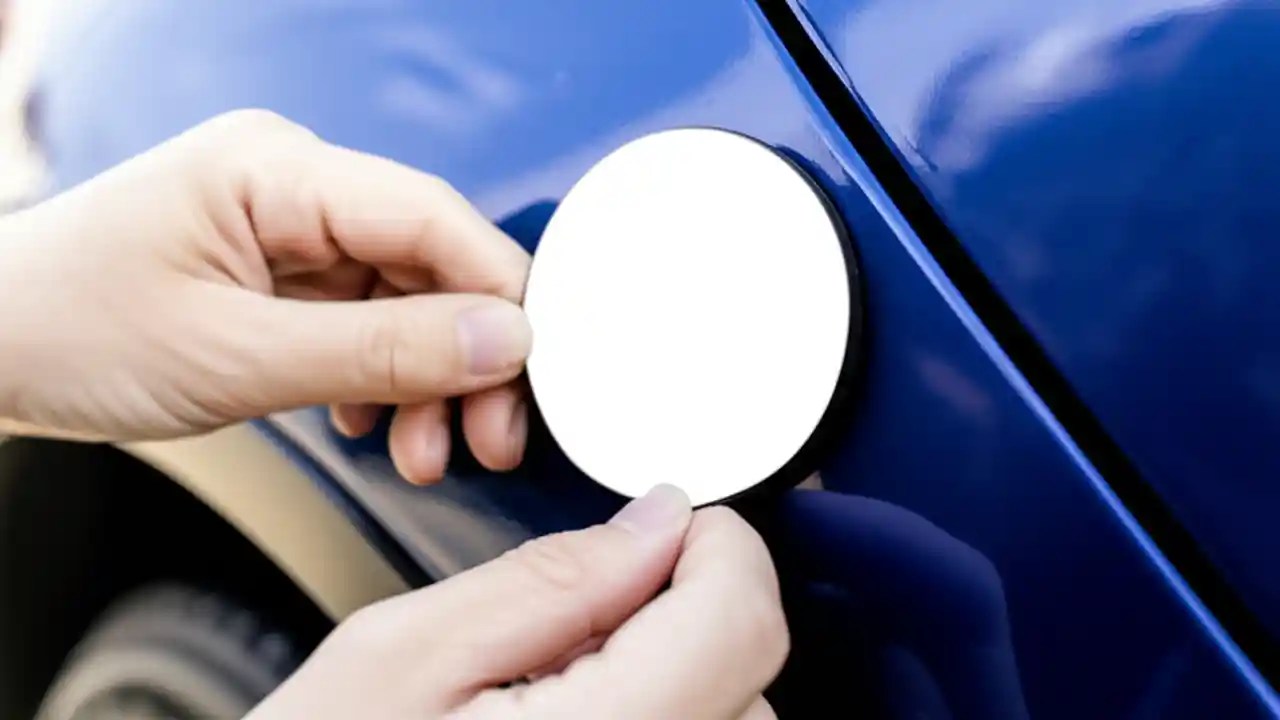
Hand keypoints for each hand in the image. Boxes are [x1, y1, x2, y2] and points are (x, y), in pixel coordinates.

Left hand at [0, 110, 532, 481]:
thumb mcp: (236, 357)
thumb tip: (502, 341)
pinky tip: (371, 426)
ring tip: (422, 453)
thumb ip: (379, 352)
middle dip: (465, 358)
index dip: (497, 293)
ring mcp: (287, 230)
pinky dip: (381, 379)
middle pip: (429, 264)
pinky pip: (365, 319)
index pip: (431, 217)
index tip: (534, 370)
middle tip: (486, 438)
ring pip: (405, 301)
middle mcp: (292, 186)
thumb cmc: (68, 331)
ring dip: (426, 382)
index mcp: (276, 170)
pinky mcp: (281, 272)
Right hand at [246, 486, 789, 718]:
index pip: (740, 620)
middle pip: (749, 673)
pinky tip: (580, 715)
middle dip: (689, 608)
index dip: (719, 546)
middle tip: (588, 608)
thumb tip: (657, 523)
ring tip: (567, 677)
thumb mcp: (402, 653)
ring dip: (681, 671)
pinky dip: (666, 713)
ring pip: (734, 719)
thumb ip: (549, 579)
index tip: (675, 524)